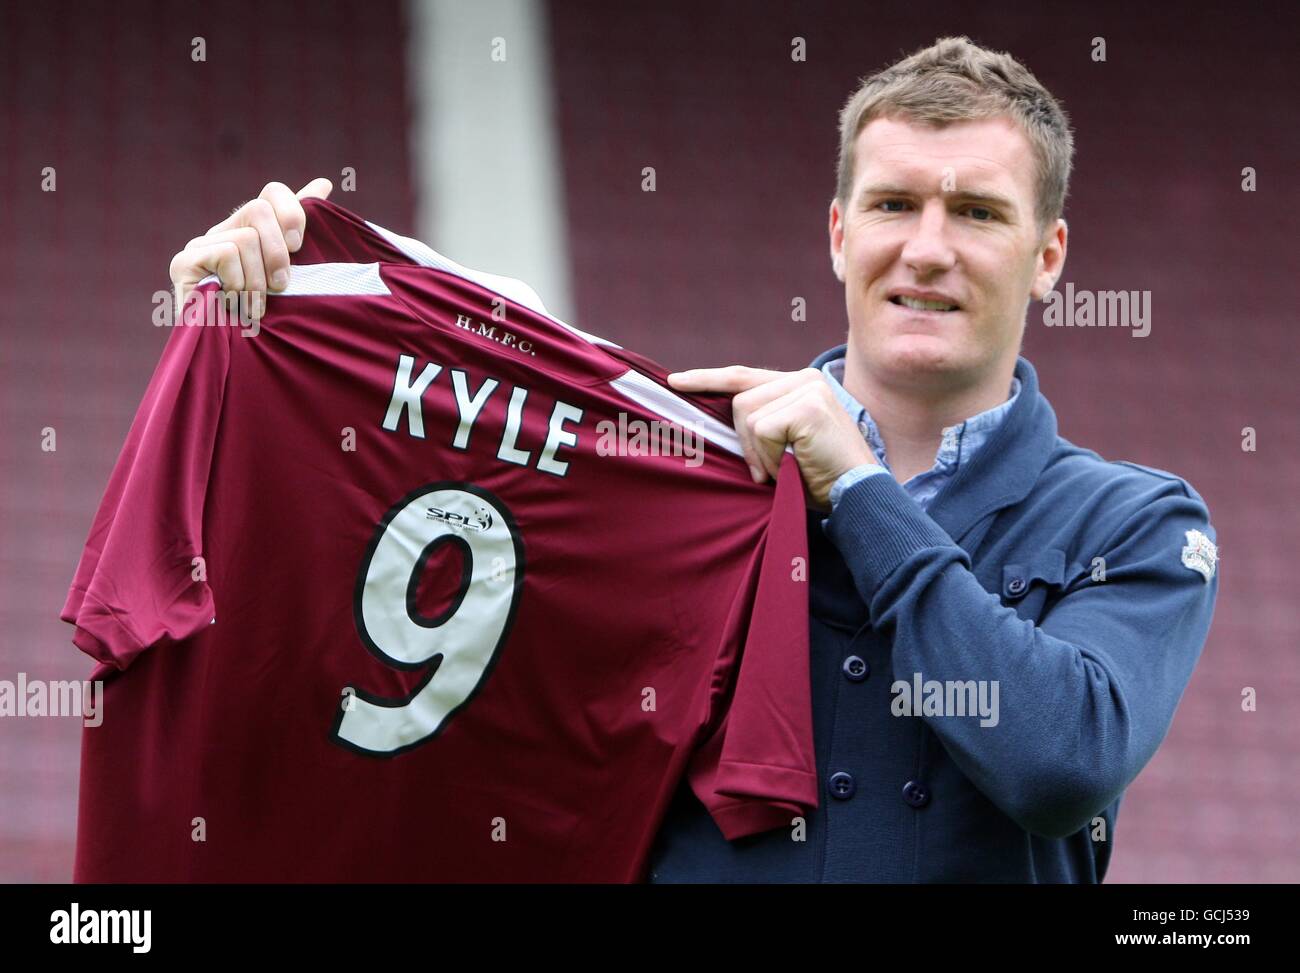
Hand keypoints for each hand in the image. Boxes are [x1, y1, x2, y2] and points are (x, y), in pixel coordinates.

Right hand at [168, 177, 332, 317]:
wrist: (244, 361)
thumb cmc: (275, 319)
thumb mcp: (298, 272)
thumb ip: (305, 231)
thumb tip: (325, 183)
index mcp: (253, 231)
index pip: (273, 193)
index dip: (293, 213)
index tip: (300, 246)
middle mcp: (225, 231)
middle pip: (259, 209)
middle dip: (278, 252)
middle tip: (281, 285)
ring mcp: (200, 245)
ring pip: (245, 238)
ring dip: (258, 281)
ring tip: (255, 306)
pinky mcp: (184, 263)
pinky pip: (226, 253)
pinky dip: (238, 283)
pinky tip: (233, 304)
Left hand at [667, 365, 878, 509]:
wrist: (857, 495)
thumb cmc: (819, 476)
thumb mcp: (785, 443)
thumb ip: (760, 423)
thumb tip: (713, 418)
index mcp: (800, 384)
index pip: (743, 376)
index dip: (707, 379)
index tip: (675, 381)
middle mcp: (805, 378)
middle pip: (740, 402)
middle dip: (745, 442)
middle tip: (767, 470)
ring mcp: (808, 389)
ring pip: (747, 415)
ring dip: (758, 451)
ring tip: (784, 466)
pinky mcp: (808, 406)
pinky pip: (762, 429)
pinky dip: (769, 455)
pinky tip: (792, 464)